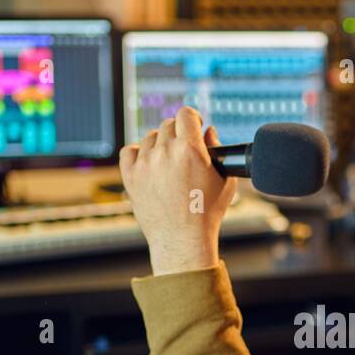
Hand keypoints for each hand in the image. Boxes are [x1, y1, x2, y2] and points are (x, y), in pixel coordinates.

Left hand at [119, 107, 237, 275]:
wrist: (182, 240)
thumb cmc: (206, 213)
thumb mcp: (225, 180)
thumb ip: (218, 149)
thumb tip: (209, 132)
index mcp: (190, 149)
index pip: (185, 114)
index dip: (192, 118)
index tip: (194, 125)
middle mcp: (165, 152)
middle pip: (168, 124)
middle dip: (178, 133)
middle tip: (184, 149)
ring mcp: (145, 164)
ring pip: (150, 138)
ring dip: (160, 144)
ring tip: (169, 162)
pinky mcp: (131, 177)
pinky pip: (129, 151)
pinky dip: (138, 153)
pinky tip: (149, 163)